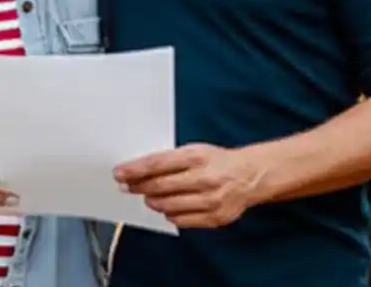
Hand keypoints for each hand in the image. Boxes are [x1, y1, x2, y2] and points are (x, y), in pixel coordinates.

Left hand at [114, 143, 264, 228]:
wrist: (250, 176)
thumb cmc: (219, 161)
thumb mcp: (196, 150)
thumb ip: (170, 159)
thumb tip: (139, 170)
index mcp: (197, 157)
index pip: (157, 164)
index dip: (134, 170)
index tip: (119, 173)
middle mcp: (204, 178)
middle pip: (159, 186)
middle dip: (138, 187)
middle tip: (128, 186)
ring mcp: (210, 199)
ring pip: (168, 205)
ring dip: (152, 201)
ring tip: (149, 197)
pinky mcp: (215, 217)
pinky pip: (181, 220)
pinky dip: (170, 214)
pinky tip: (168, 208)